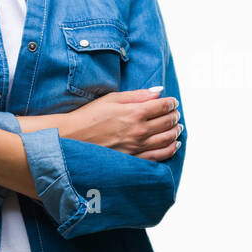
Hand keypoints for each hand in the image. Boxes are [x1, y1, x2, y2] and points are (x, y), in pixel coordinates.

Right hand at [63, 87, 181, 160]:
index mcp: (135, 112)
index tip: (172, 102)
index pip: (163, 106)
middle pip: (168, 122)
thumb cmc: (90, 116)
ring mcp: (137, 147)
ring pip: (167, 139)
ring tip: (177, 127)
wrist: (73, 137)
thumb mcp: (113, 99)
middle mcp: (139, 130)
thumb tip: (158, 91)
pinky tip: (174, 145)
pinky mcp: (134, 159)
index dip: (171, 103)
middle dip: (175, 116)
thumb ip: (138, 95)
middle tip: (175, 114)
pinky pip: (159, 156)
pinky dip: (170, 149)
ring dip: (175, 132)